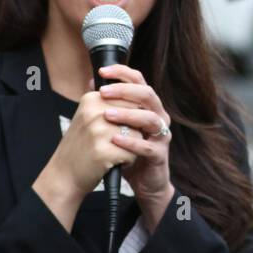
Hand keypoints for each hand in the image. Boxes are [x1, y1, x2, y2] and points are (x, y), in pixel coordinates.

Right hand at [46, 82, 137, 200]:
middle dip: (131, 130)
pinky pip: (133, 153)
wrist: (64, 175)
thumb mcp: (88, 117)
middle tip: (110, 142)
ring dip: (130, 146)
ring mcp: (99, 131)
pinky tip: (111, 162)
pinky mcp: (105, 151)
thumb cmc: (81, 147)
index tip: (110, 128)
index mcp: (91, 99)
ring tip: (110, 151)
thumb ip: (107, 102)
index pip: (130, 99)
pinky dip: (127, 161)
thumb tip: (130, 86)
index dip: (128, 117)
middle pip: (136, 115)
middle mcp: (95, 112)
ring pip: (138, 134)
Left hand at [91, 64, 173, 222]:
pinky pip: (147, 147)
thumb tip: (92, 83)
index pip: (139, 81)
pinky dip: (131, 143)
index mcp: (147, 106)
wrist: (143, 181)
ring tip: (108, 115)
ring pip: (150, 118)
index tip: (103, 71)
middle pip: (147, 94)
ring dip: (128, 114)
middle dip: (124, 90)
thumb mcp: (116, 125)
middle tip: (103, 92)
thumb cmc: (128, 150)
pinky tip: (115, 140)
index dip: (122, 72)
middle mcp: (158, 116)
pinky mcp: (159, 155)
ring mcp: (161, 136)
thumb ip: (108, 105)